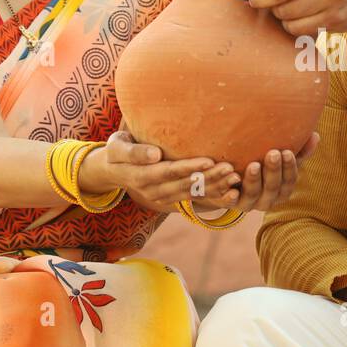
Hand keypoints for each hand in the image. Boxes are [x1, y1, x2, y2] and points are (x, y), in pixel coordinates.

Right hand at [86, 130, 238, 213]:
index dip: (189, 167)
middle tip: (231, 170)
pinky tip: (231, 192)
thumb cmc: (115, 151)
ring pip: (192, 194)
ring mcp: (162, 198)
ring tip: (235, 179)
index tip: (209, 161)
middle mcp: (153, 192)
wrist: (111, 171)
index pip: (169, 172)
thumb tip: (156, 155)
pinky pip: (193, 199)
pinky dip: (212, 196)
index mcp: (140, 177)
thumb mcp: (116, 147)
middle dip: (209, 179)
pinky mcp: (170, 199)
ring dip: (214, 188)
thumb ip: (134, 152)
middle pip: (185, 185)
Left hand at [191, 133, 319, 212]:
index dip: (289, 169)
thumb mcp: (279, 160)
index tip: (287, 152)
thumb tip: (316, 135)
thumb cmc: (262, 166)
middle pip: (272, 188)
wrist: (229, 182)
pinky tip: (231, 184)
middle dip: (273, 171)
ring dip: (254, 180)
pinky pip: (230, 202)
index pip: (289, 182)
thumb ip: (298, 151)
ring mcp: (248, 203)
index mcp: (281, 191)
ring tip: (253, 164)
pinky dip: (231, 196)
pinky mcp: (230, 202)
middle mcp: (266, 200)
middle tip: (273, 153)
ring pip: (253, 195)